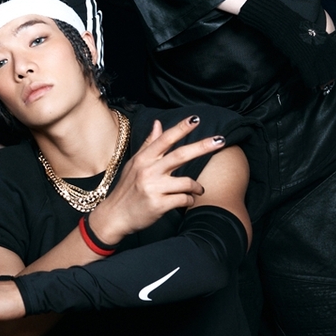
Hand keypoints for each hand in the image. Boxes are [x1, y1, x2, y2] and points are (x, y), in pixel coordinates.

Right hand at [88, 117, 224, 246]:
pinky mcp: (158, 205)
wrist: (114, 216)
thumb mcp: (134, 164)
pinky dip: (190, 200)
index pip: (165, 140)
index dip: (181, 128)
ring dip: (197, 186)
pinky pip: (184, 199)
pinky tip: (187, 200)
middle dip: (202, 146)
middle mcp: (148, 171)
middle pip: (180, 155)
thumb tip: (158, 124)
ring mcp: (153, 188)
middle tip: (221, 140)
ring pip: (187, 182)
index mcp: (143, 159)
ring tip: (197, 189)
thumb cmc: (127, 189)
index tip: (196, 119)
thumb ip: (148, 144)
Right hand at [236, 0, 335, 91]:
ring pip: (324, 76)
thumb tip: (326, 47)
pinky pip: (311, 78)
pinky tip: (309, 82)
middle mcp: (323, 49)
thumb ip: (322, 40)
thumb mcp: (314, 30)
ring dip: (321, 82)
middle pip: (333, 70)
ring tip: (318, 82)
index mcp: (327, 40)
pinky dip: (311, 83)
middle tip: (326, 81)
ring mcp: (313, 56)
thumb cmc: (296, 25)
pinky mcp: (303, 61)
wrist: (282, 22)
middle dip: (330, 77)